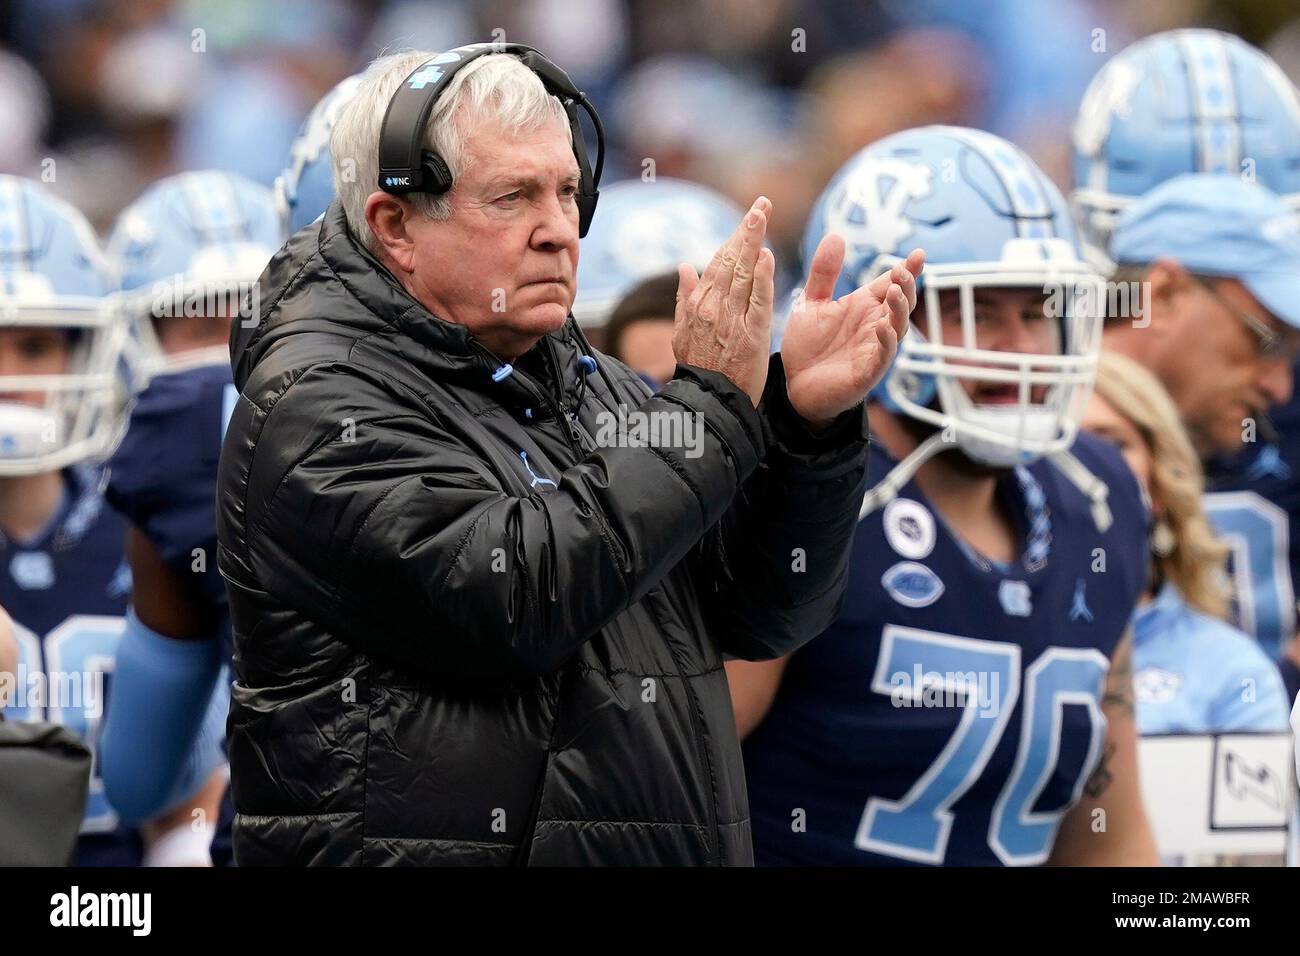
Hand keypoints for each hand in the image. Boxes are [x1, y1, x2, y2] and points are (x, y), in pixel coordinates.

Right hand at [673, 197, 775, 407]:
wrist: (707, 402)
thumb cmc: (698, 368)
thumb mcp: (682, 333)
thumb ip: (685, 298)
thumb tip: (684, 267)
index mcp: (698, 304)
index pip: (718, 262)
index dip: (735, 237)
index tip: (750, 215)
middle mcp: (713, 307)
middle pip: (731, 260)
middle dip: (747, 230)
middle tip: (762, 204)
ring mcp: (732, 320)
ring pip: (743, 274)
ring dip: (754, 242)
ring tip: (763, 216)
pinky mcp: (751, 335)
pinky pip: (757, 301)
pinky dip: (761, 278)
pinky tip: (766, 256)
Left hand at [781, 237, 923, 426]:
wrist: (792, 386)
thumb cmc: (808, 346)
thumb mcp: (811, 303)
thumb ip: (824, 273)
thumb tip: (836, 236)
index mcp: (864, 307)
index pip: (891, 284)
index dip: (907, 269)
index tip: (919, 252)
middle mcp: (874, 326)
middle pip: (901, 303)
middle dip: (906, 287)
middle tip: (903, 272)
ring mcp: (873, 350)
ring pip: (897, 328)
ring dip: (899, 310)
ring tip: (896, 291)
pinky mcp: (865, 373)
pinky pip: (882, 357)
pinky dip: (886, 343)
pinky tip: (883, 328)